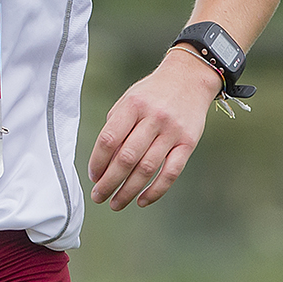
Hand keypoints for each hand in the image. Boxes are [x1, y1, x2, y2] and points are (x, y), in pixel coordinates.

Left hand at [87, 49, 220, 209]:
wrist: (189, 79)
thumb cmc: (152, 93)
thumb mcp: (129, 99)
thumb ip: (116, 126)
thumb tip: (103, 163)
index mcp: (133, 105)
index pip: (109, 139)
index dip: (98, 161)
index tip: (93, 176)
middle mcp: (153, 118)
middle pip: (126, 157)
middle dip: (109, 182)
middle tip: (98, 196)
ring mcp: (172, 131)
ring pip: (147, 169)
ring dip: (129, 191)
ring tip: (116, 203)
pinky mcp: (188, 143)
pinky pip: (171, 172)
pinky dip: (156, 191)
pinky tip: (142, 201)